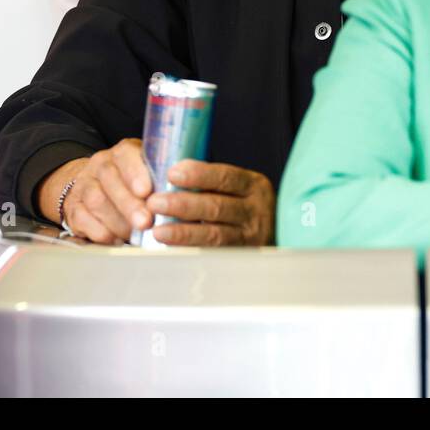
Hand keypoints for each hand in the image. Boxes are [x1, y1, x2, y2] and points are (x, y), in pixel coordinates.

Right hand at [37, 138, 152, 244]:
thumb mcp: (149, 173)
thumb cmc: (133, 184)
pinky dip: (100, 231)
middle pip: (110, 180)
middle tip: (146, 222)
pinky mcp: (74, 207)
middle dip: (129, 204)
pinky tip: (115, 239)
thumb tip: (180, 200)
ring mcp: (84, 185)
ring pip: (96, 201)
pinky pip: (82, 219)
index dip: (135, 173)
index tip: (146, 191)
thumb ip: (161, 181)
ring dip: (117, 221)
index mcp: (123, 152)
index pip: (126, 155)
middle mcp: (101, 164)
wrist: (95, 186)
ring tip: (135, 235)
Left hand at [146, 160, 274, 246]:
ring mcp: (251, 236)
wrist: (274, 233)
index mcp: (252, 185)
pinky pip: (214, 254)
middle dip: (183, 205)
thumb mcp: (239, 188)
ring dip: (184, 233)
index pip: (225, 177)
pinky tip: (173, 248)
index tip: (172, 173)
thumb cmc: (244, 206)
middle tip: (154, 203)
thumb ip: (212, 183)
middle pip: (217, 207)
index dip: (198, 175)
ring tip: (159, 231)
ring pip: (215, 234)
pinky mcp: (243, 257)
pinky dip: (192, 250)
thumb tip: (168, 176)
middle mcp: (255, 210)